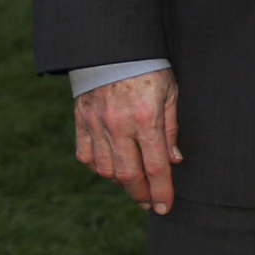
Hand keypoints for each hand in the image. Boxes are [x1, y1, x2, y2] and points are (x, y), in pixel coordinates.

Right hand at [73, 70, 183, 214]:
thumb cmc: (148, 68)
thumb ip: (171, 129)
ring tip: (133, 183)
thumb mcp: (170, 93)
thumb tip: (174, 161)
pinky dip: (97, 166)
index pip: (155, 167)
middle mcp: (118, 126)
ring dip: (120, 182)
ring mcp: (96, 124)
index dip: (161, 191)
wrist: (112, 47)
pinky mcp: (81, 120)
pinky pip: (86, 156)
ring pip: (105, 170)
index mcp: (145, 119)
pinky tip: (110, 167)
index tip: (165, 207)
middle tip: (149, 203)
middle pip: (128, 175)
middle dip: (140, 194)